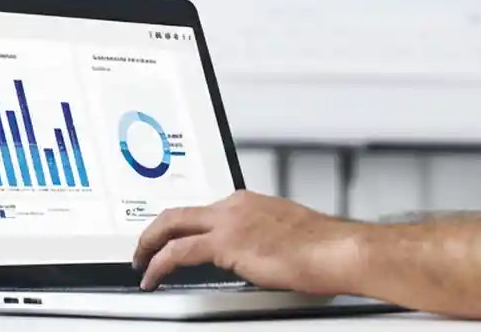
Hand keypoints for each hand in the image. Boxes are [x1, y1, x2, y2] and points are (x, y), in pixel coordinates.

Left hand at [133, 191, 366, 293]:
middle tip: (143, 247)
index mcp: (249, 203)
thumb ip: (262, 240)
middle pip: (179, 212)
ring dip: (150, 246)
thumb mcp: (285, 236)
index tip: (174, 239)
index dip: (182, 226)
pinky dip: (160, 264)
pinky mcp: (227, 244)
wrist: (337, 250)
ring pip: (172, 226)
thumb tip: (254, 257)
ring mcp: (230, 222)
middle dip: (155, 231)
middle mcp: (236, 206)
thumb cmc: (324, 247)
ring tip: (142, 265)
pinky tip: (154, 277)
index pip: (204, 211)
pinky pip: (179, 253)